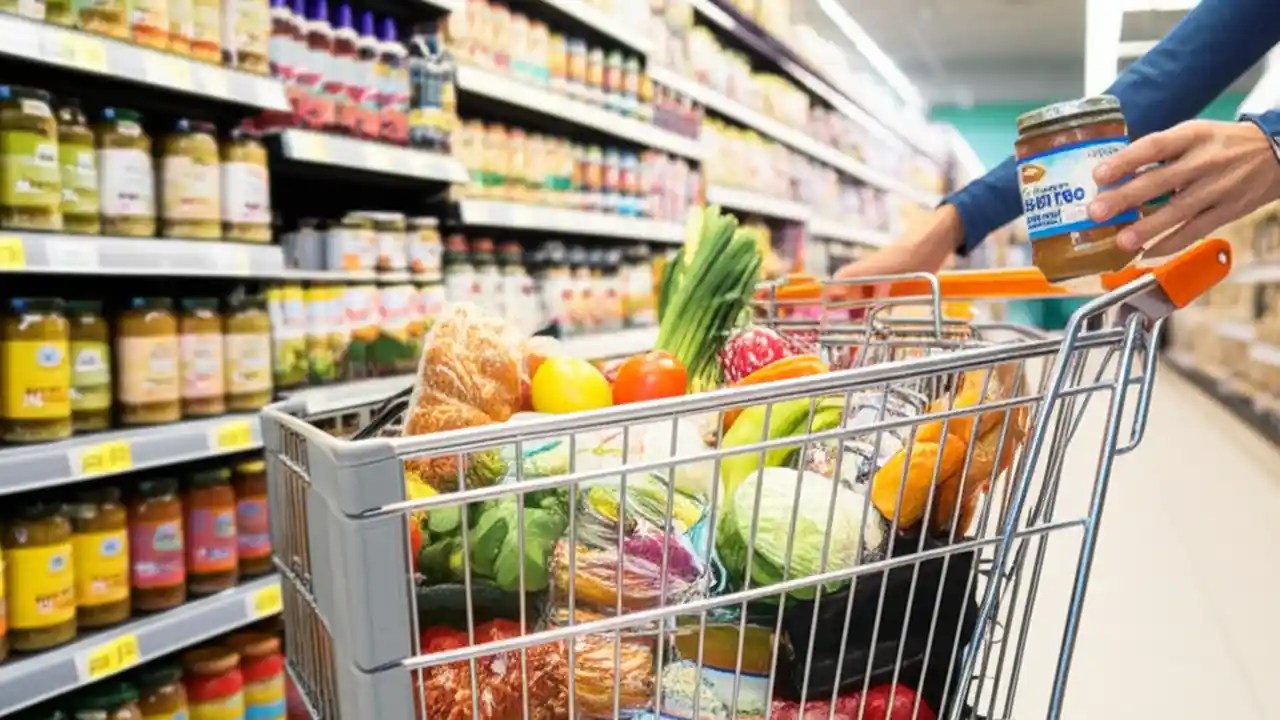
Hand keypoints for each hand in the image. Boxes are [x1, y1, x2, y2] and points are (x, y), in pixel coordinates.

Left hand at [1089, 120, 1279, 256]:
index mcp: (1192, 136)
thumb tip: (1115, 174)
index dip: (1126, 161)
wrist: (1276, 152)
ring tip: (1121, 241)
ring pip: (1179, 211)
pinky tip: (1147, 253)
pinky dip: (1170, 244)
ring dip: (1148, 228)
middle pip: (1162, 180)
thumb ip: (1159, 152)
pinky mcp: (1228, 211)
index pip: (1155, 146)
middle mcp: (1205, 161)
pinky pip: (1196, 231)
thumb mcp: (1193, 135)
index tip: (1099, 175)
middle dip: (1126, 198)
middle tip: (1096, 212)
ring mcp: (1218, 188)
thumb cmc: (1221, 144)